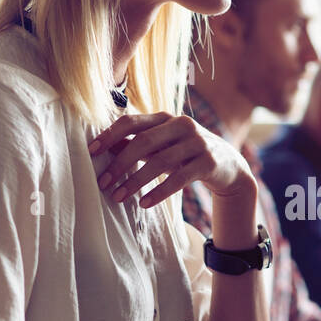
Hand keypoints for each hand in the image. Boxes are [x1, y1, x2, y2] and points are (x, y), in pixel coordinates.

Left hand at [89, 111, 253, 206]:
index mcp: (165, 118)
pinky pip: (179, 179)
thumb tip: (104, 147)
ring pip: (160, 162)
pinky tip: (145, 203)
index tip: (91, 152)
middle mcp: (182, 125)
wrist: (228, 166)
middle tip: (103, 183)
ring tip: (119, 197)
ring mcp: (198, 142)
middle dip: (120, 164)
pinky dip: (159, 192)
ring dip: (135, 181)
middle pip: (143, 142)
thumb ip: (137, 144)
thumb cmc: (187, 154)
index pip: (131, 121)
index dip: (109, 135)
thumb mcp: (162, 147)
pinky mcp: (209, 162)